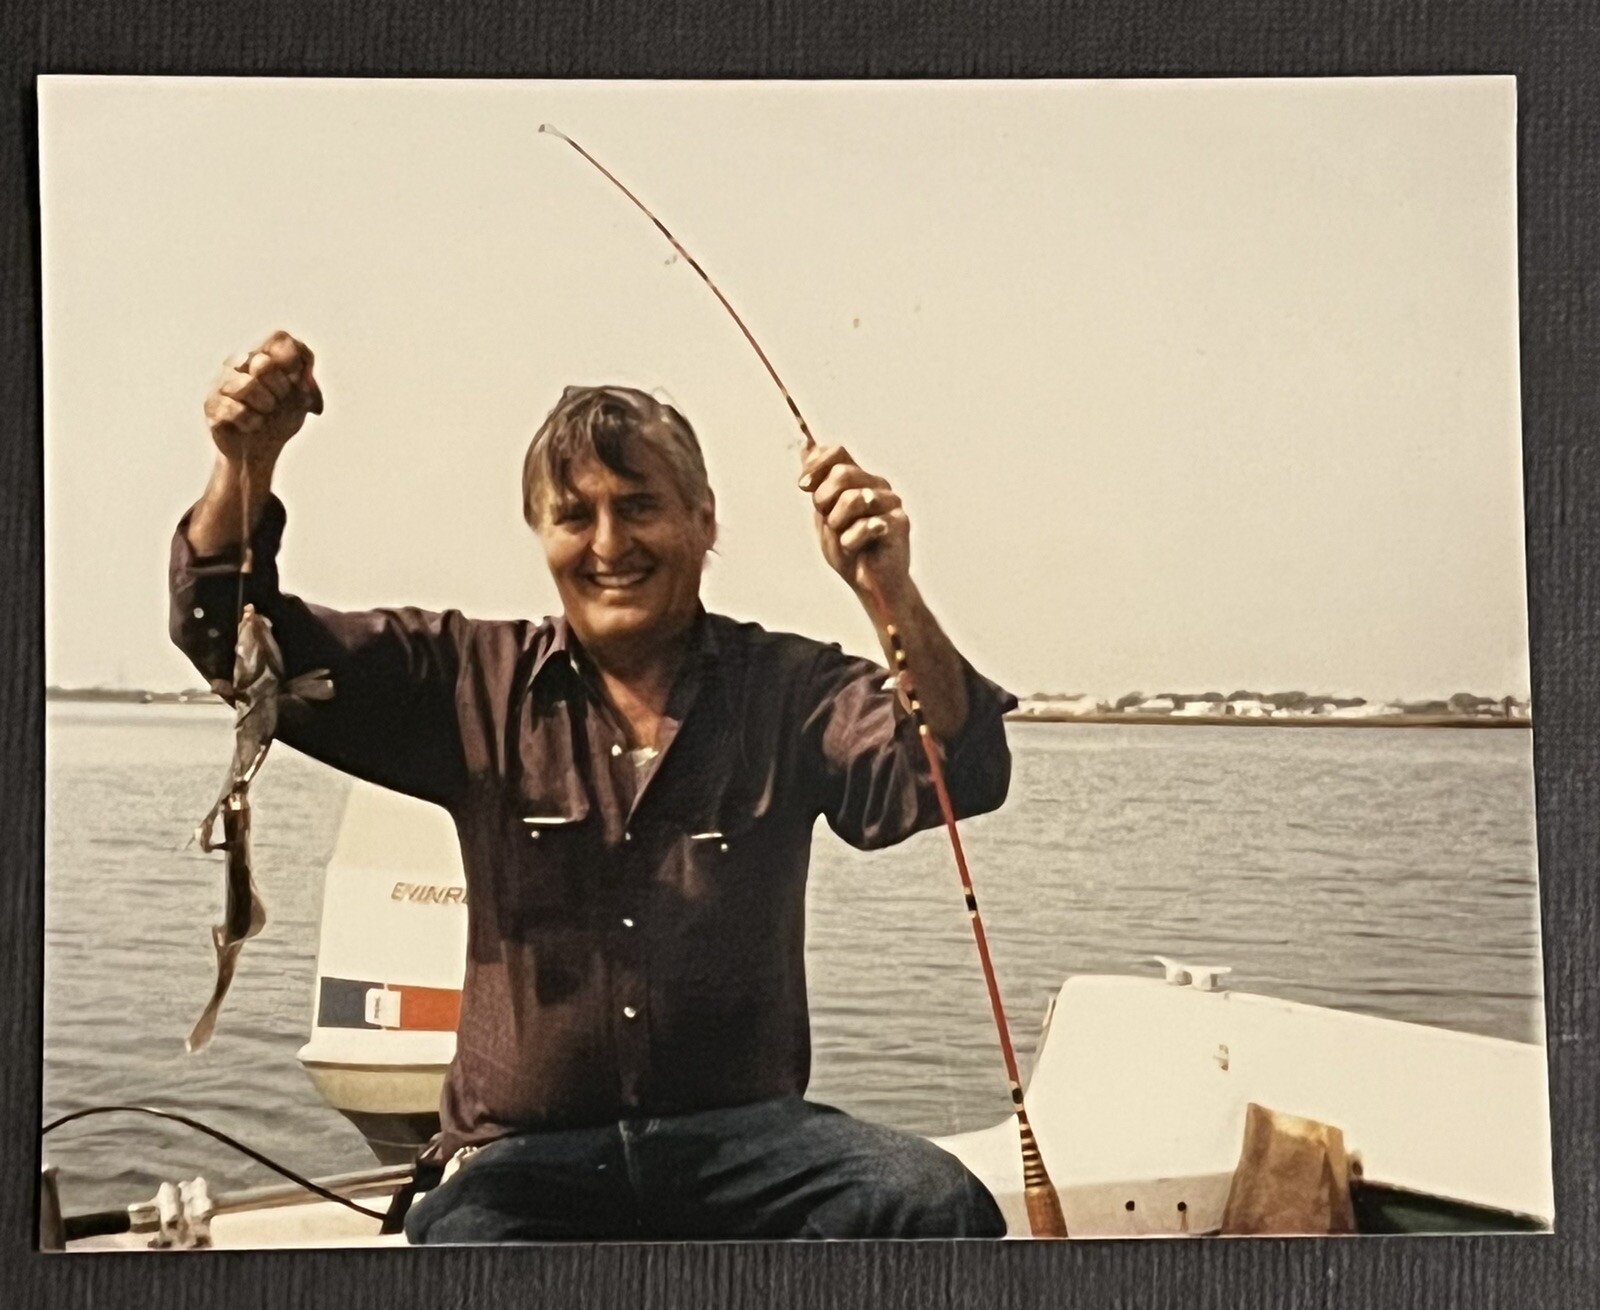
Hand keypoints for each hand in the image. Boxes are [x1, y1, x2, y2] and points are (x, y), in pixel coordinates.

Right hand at [203, 330, 323, 467]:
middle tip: (279, 402)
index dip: (295, 359)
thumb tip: (305, 380)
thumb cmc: (279, 420)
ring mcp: (223, 383)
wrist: (259, 452)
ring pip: (246, 386)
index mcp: (265, 357)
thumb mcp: (303, 402)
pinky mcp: (212, 405)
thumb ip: (309, 385)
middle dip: (281, 387)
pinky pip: (233, 409)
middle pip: (263, 362)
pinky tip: (252, 425)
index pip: (280, 339)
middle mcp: (241, 364)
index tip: (299, 380)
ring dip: (265, 406)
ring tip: (265, 414)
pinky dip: (251, 421)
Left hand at [799, 444, 911, 604]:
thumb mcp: (824, 515)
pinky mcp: (900, 524)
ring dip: (838, 524)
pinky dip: (851, 542)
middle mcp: (877, 485)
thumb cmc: (849, 552)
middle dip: (824, 500)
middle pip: (842, 473)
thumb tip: (804, 445)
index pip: (837, 452)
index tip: (803, 487)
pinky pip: (865, 526)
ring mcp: (891, 503)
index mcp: (859, 479)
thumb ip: (817, 484)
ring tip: (845, 538)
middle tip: (829, 522)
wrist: (870, 585)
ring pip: (853, 499)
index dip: (815, 466)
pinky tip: (858, 549)